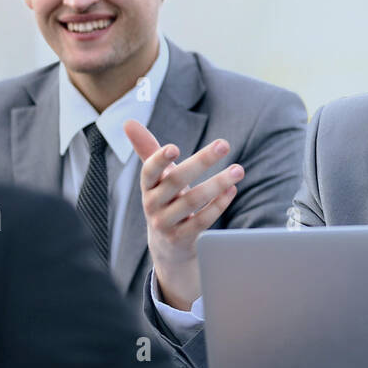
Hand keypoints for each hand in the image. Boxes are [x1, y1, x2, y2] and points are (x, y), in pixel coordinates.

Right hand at [124, 119, 242, 310]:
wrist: (167, 246)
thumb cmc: (166, 201)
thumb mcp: (157, 178)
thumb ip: (147, 149)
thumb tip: (128, 121)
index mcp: (148, 187)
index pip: (149, 171)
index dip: (159, 160)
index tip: (174, 148)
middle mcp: (153, 205)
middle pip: (176, 181)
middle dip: (201, 161)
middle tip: (224, 144)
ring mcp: (166, 223)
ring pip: (192, 201)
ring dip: (218, 183)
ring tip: (238, 169)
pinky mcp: (182, 239)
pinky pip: (202, 220)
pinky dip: (218, 204)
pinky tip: (232, 190)